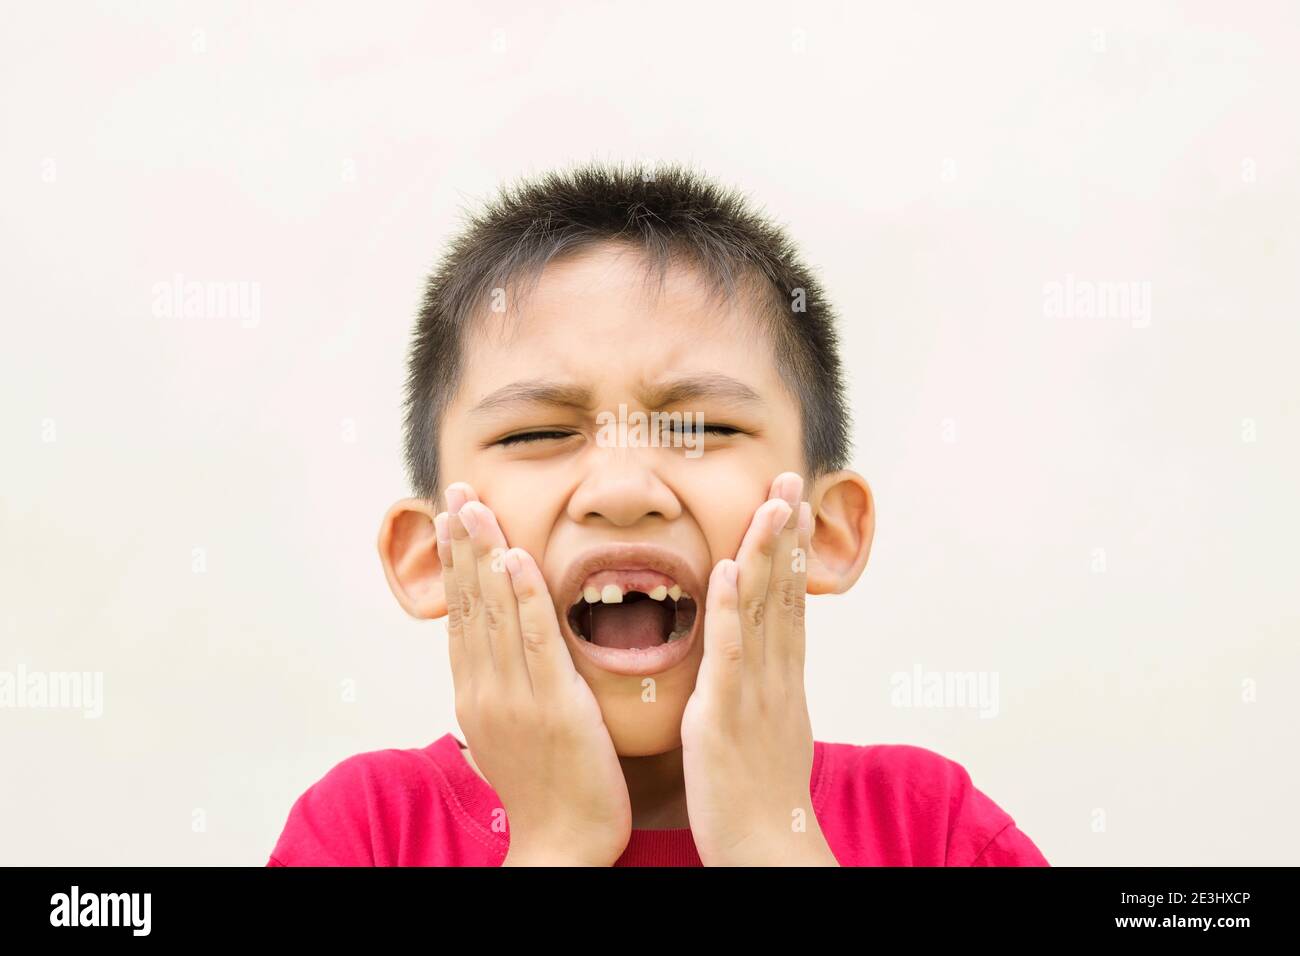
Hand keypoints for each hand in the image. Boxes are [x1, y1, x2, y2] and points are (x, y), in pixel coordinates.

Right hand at [435, 482, 631, 865]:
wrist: (561, 845)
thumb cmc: (548, 788)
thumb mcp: (512, 732)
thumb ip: (506, 688)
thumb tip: (500, 656)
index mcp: (475, 693)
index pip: (462, 614)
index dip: (456, 563)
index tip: (453, 517)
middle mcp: (485, 689)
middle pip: (469, 602)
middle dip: (462, 543)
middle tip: (457, 490)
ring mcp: (515, 696)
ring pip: (493, 612)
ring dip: (484, 552)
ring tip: (476, 505)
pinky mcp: (552, 706)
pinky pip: (535, 641)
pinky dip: (523, 596)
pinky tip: (516, 557)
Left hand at [679, 472, 838, 865]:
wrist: (768, 848)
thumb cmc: (760, 797)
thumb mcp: (771, 730)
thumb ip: (766, 689)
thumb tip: (767, 663)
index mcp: (782, 680)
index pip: (790, 601)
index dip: (792, 550)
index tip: (794, 504)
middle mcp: (775, 677)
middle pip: (784, 591)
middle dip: (787, 532)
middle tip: (792, 477)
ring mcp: (753, 692)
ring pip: (763, 609)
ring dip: (765, 551)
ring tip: (771, 500)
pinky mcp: (724, 714)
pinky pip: (729, 653)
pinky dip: (730, 608)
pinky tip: (729, 568)